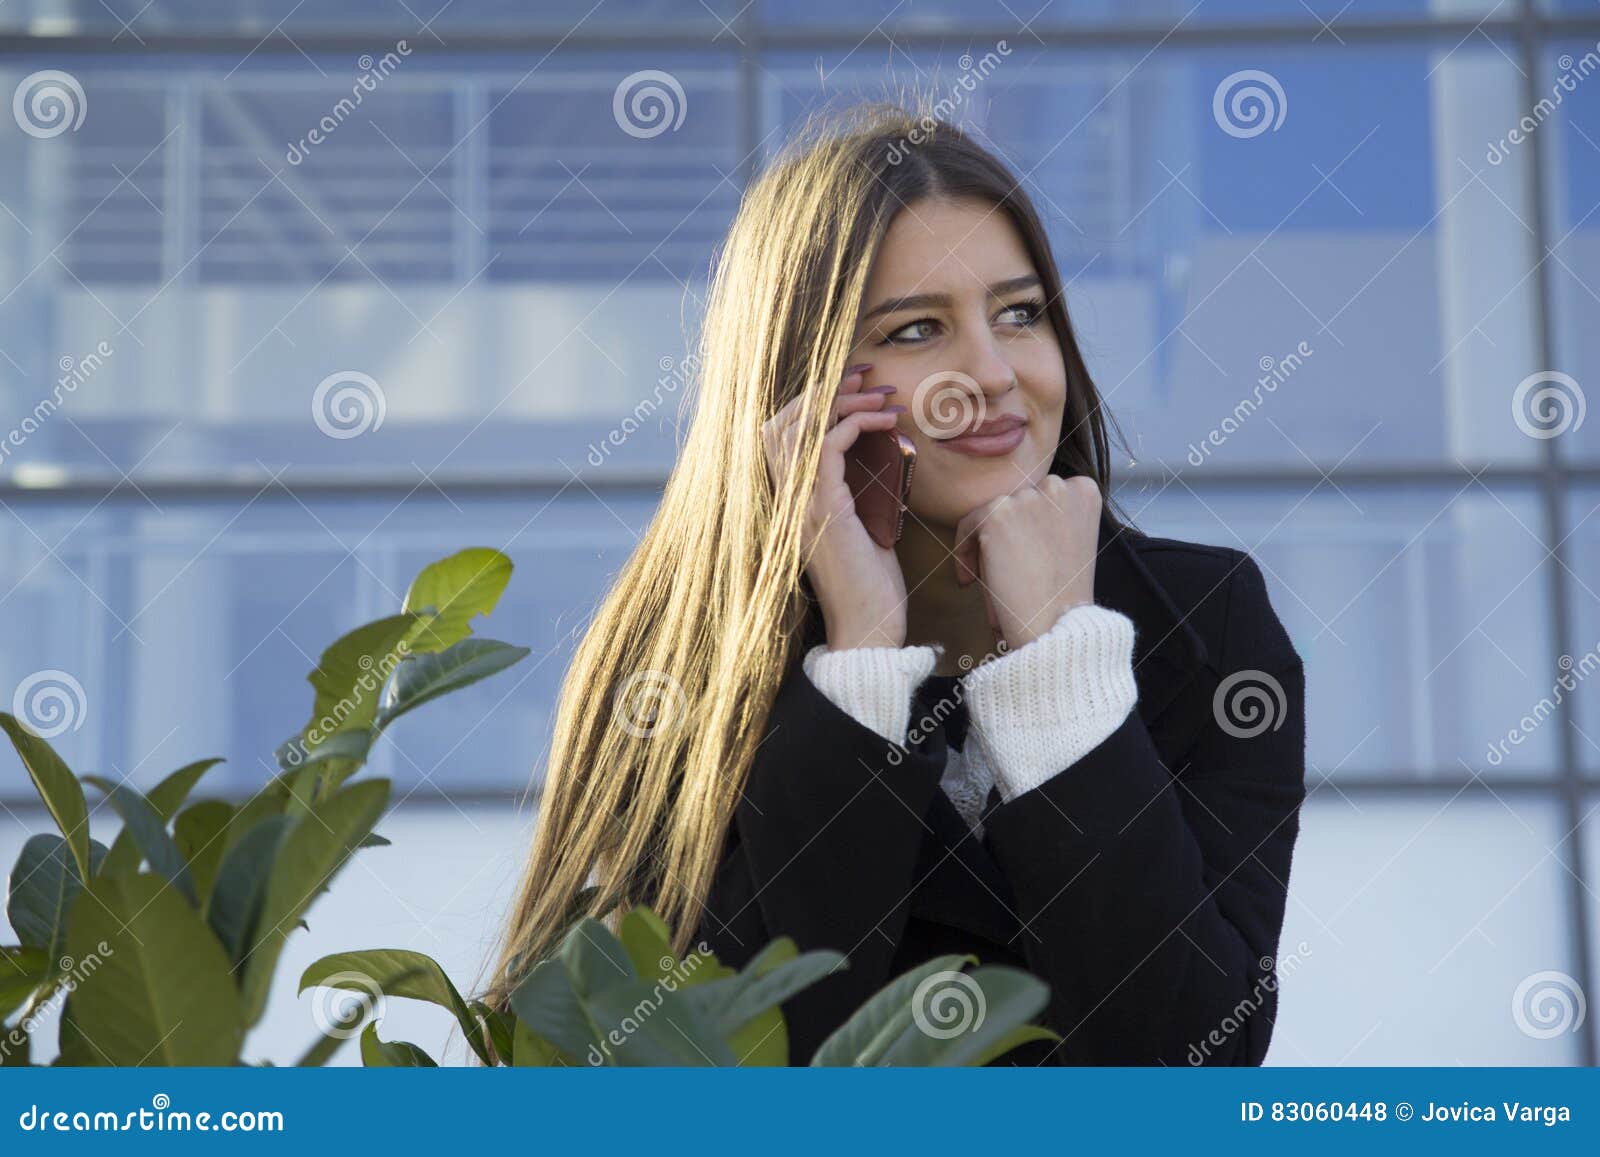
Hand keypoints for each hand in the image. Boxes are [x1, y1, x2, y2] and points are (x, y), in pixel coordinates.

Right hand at [762, 363, 909, 649]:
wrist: (869, 629)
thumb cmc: (871, 585)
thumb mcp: (863, 526)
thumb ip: (859, 491)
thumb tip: (883, 456)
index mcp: (791, 503)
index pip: (780, 435)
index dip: (811, 401)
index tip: (854, 384)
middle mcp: (787, 501)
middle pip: (781, 421)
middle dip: (823, 389)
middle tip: (865, 374)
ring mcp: (801, 505)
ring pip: (800, 427)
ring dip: (842, 400)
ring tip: (880, 394)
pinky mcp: (824, 510)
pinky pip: (827, 446)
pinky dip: (855, 423)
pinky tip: (885, 421)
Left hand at [951, 473, 1101, 650]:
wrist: (1056, 626)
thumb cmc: (1063, 596)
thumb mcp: (1070, 543)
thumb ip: (1050, 519)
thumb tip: (1018, 515)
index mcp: (1083, 492)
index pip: (1042, 497)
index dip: (1028, 527)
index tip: (1024, 555)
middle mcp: (1059, 486)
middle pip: (1017, 503)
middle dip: (1009, 535)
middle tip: (1006, 572)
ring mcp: (1028, 497)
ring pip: (992, 515)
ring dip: (987, 545)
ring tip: (992, 580)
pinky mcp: (997, 513)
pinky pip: (968, 525)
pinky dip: (963, 551)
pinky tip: (970, 580)